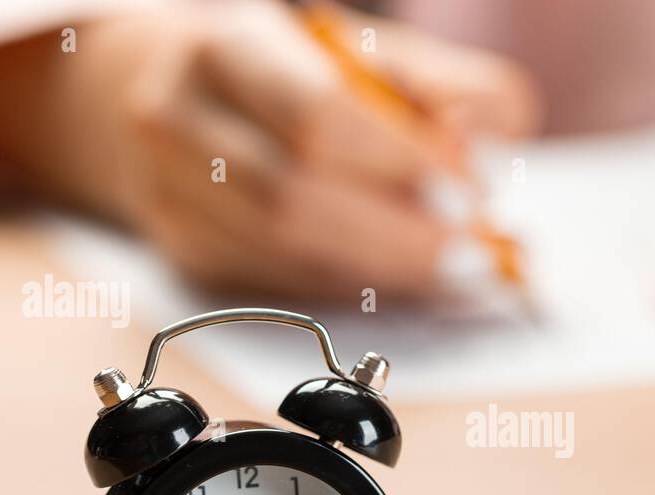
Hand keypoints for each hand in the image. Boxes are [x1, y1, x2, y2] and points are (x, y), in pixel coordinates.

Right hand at [0, 1, 537, 298]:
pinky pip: (278, 284)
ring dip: (384, 272)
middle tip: (472, 255)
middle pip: (294, 198)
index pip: (315, 116)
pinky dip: (353, 288)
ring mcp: (169, 193)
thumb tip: (485, 156)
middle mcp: (178, 117)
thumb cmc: (296, 72)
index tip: (467, 196)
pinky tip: (398, 279)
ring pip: (283, 253)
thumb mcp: (379, 56)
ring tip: (449, 270)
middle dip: (400, 237)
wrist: (177, 95)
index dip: (400, 166)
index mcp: (229, 46)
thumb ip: (455, 91)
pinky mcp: (187, 250)